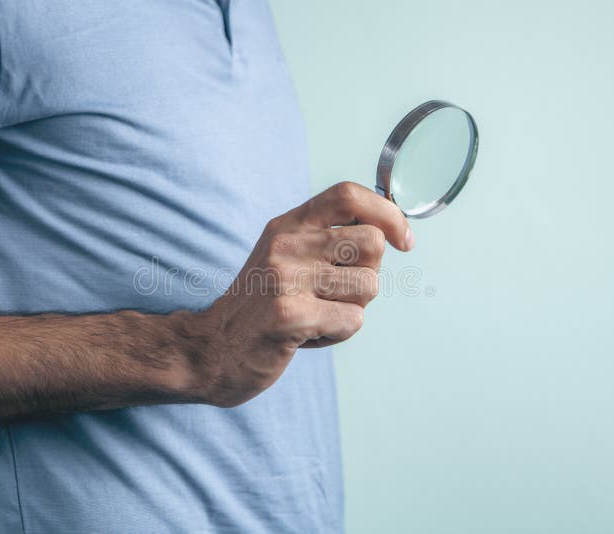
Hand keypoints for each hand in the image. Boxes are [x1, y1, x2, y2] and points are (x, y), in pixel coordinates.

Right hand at [186, 181, 413, 407]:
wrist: (210, 350)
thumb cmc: (260, 306)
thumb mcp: (284, 257)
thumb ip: (326, 239)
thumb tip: (390, 231)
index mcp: (288, 225)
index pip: (349, 195)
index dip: (387, 213)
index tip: (403, 240)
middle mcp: (286, 244)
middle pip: (372, 244)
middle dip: (369, 275)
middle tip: (337, 293)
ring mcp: (286, 278)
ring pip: (368, 287)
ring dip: (352, 309)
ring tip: (317, 315)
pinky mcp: (289, 315)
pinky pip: (352, 320)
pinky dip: (338, 334)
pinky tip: (308, 334)